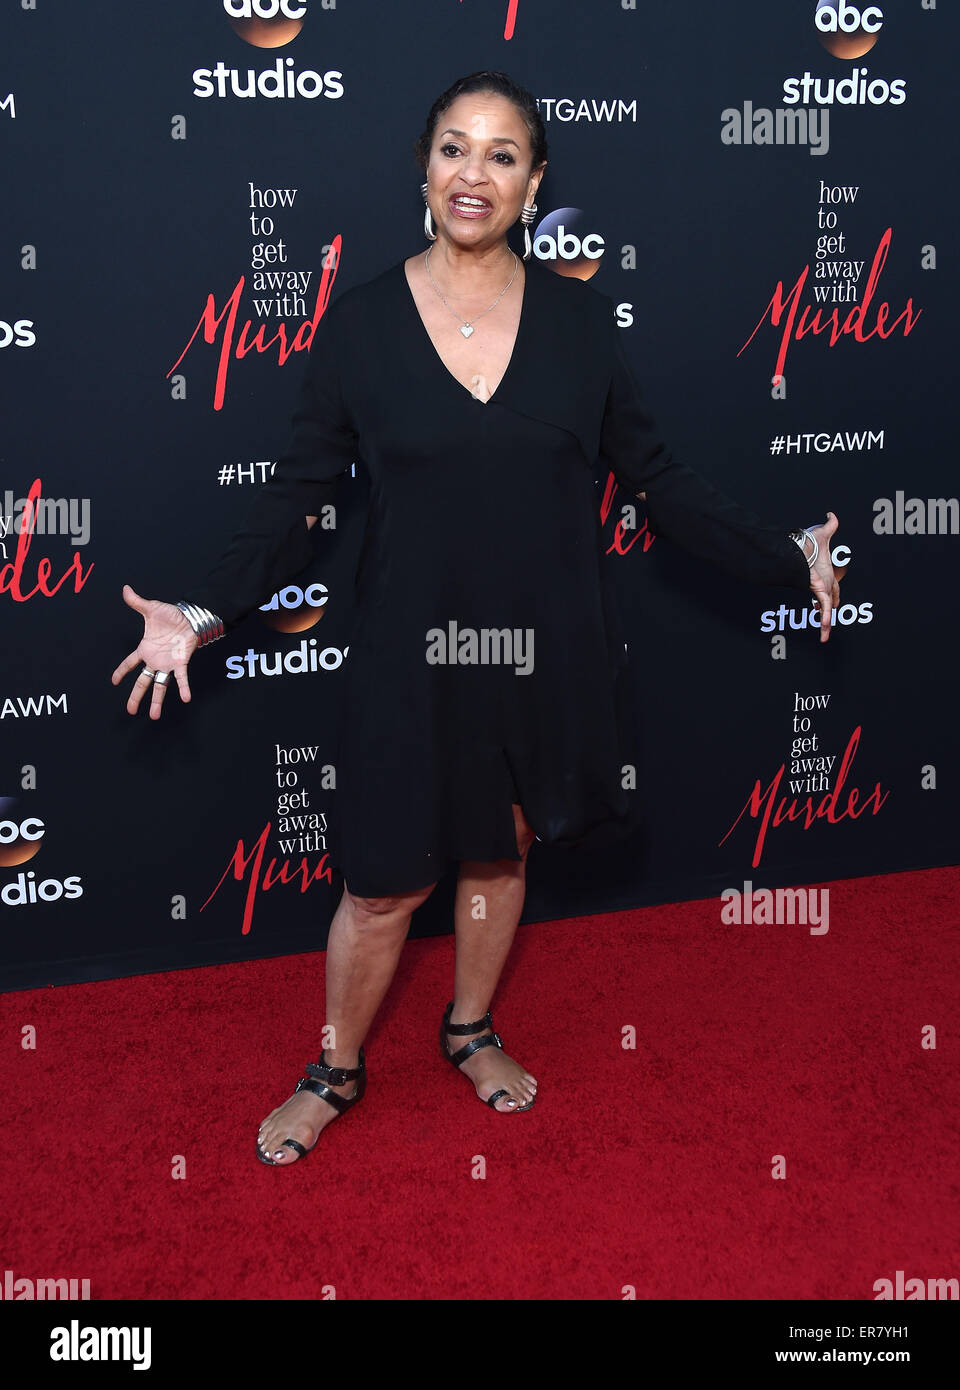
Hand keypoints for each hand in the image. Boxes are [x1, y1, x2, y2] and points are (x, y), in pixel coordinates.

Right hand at [111, 585, 197, 718]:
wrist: (190, 616)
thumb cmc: (171, 615)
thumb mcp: (151, 608)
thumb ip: (136, 602)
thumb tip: (125, 588)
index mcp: (145, 649)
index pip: (129, 663)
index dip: (121, 671)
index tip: (113, 681)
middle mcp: (155, 660)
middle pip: (143, 682)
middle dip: (136, 697)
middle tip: (130, 711)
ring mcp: (168, 664)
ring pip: (160, 686)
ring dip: (157, 701)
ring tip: (154, 717)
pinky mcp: (182, 663)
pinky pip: (182, 678)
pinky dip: (184, 688)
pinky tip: (185, 699)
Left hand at [805, 512, 842, 643]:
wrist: (801, 547)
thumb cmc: (810, 542)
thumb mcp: (824, 533)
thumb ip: (830, 525)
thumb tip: (831, 514)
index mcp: (826, 573)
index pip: (832, 589)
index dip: (832, 596)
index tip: (831, 604)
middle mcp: (824, 583)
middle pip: (828, 602)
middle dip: (827, 612)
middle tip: (825, 623)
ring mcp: (821, 589)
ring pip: (825, 611)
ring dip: (824, 625)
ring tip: (823, 637)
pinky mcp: (819, 592)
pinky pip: (824, 610)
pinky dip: (824, 622)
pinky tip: (823, 634)